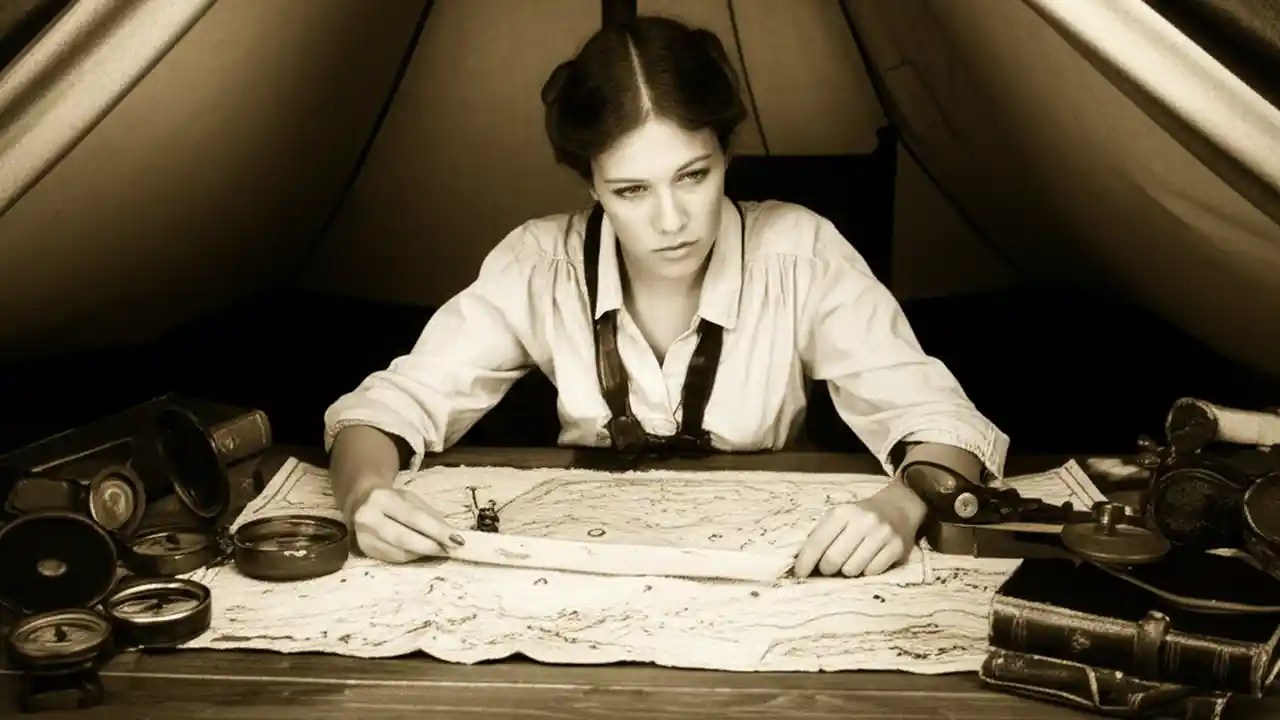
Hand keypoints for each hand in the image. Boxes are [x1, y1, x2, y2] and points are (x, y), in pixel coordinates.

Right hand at [347, 485, 464, 562]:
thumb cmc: (393, 499)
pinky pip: (393, 559)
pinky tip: (421, 553)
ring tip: (438, 551)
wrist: (360, 501)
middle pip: (404, 538)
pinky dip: (411, 558)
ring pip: (399, 552)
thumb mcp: (411, 499)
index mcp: (382, 498)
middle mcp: (368, 517)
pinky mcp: (365, 551)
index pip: (413, 517)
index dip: (436, 530)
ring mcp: (364, 537)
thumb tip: (451, 536)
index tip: (457, 540)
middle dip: (430, 546)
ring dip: (422, 554)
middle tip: (450, 550)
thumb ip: (430, 516)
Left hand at [793, 479, 926, 577]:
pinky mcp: (897, 547)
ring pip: (852, 570)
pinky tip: (868, 560)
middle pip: (833, 560)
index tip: (799, 574)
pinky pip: (872, 572)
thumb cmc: (860, 516)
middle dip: (827, 569)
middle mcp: (862, 521)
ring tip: (851, 560)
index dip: (805, 562)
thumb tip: (801, 564)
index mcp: (842, 512)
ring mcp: (881, 534)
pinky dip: (866, 571)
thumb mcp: (838, 517)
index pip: (817, 542)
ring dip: (848, 570)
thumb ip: (821, 536)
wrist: (898, 506)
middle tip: (829, 567)